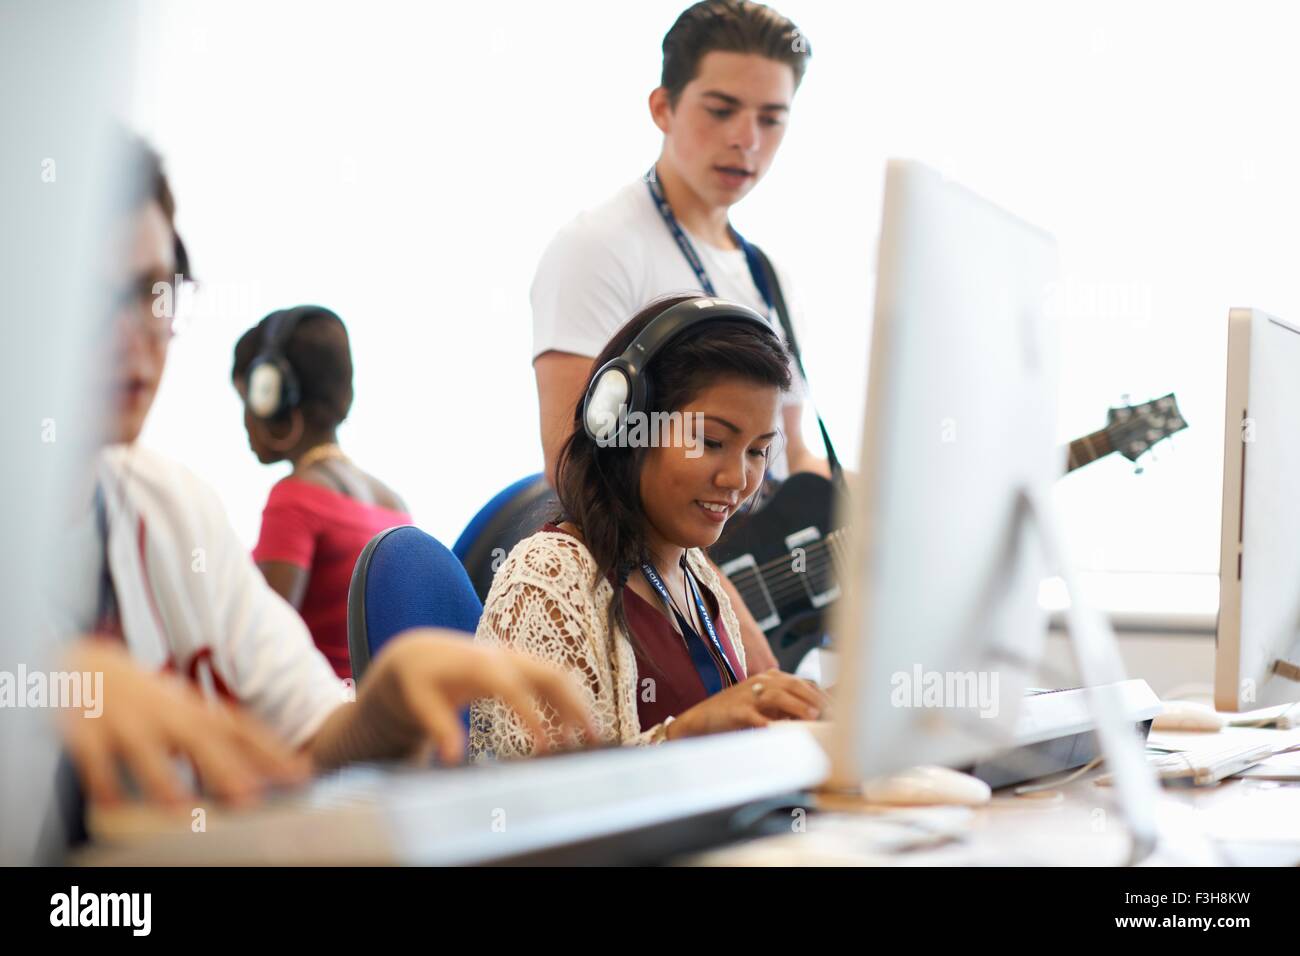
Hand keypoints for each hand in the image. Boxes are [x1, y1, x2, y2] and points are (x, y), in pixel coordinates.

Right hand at [59, 638, 310, 807]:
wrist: (89, 665)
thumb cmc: (150, 700)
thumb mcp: (188, 713)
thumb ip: (220, 741)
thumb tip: (263, 773)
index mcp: (195, 711)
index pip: (240, 730)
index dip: (271, 751)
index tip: (299, 774)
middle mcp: (167, 714)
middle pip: (199, 739)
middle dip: (224, 768)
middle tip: (249, 798)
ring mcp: (128, 721)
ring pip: (146, 750)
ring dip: (164, 779)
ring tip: (181, 810)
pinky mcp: (89, 731)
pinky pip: (95, 757)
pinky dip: (102, 781)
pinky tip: (113, 806)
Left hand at [355, 629, 597, 762]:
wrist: (420, 652)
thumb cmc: (418, 678)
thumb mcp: (418, 703)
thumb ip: (438, 727)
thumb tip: (452, 758)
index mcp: (481, 664)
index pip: (514, 689)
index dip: (532, 717)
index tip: (545, 747)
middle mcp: (505, 656)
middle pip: (551, 675)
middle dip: (574, 705)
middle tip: (591, 739)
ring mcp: (515, 658)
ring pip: (558, 676)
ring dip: (577, 704)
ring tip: (592, 737)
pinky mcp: (519, 666)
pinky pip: (551, 679)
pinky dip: (566, 700)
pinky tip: (572, 727)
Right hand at [665, 669, 830, 739]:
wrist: (704, 718)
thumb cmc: (738, 714)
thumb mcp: (765, 706)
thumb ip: (788, 706)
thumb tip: (817, 715)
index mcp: (770, 678)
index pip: (802, 682)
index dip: (822, 695)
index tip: (839, 709)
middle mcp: (760, 682)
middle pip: (793, 684)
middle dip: (815, 699)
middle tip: (832, 713)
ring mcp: (747, 695)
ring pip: (777, 695)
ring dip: (797, 706)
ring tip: (813, 717)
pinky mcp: (735, 710)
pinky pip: (754, 715)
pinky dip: (767, 722)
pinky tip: (778, 730)